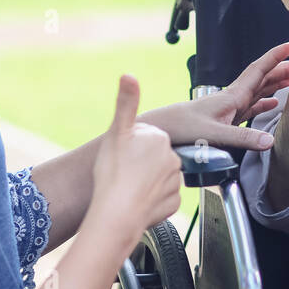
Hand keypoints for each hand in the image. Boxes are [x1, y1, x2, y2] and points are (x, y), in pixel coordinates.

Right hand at [90, 76, 181, 247]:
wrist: (117, 213)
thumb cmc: (113, 174)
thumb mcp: (117, 133)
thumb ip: (126, 103)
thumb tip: (129, 75)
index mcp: (160, 139)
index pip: (145, 138)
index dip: (130, 147)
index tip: (122, 157)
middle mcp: (173, 159)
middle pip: (154, 158)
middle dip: (141, 164)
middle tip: (124, 173)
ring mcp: (175, 182)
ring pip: (159, 178)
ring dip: (146, 182)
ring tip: (129, 188)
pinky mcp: (174, 203)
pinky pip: (162, 198)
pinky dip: (151, 200)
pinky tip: (138, 201)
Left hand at [141, 42, 288, 151]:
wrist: (162, 130)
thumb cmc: (182, 128)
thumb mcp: (214, 134)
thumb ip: (243, 138)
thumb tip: (270, 141)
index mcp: (231, 96)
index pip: (257, 71)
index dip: (274, 57)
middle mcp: (232, 98)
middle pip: (261, 78)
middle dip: (280, 69)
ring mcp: (229, 108)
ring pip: (257, 90)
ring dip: (275, 84)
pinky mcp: (225, 119)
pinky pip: (251, 106)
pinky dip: (264, 102)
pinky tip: (272, 104)